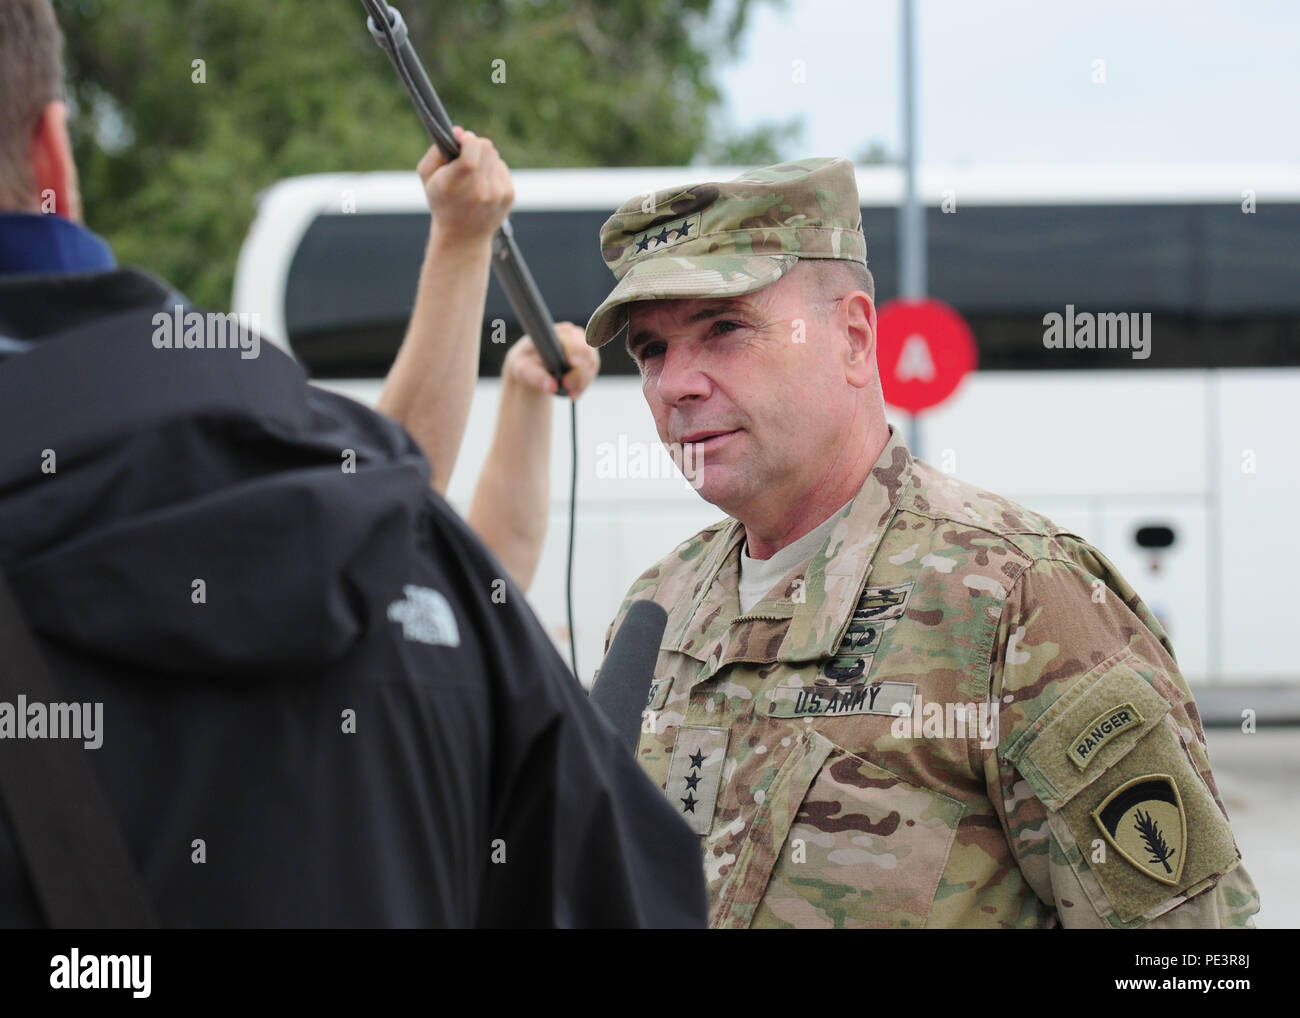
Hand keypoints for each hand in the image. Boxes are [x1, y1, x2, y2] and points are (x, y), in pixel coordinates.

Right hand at [418, 126, 512, 245]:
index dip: (468, 140)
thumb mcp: (428, 177)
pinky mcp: (508, 195)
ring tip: (473, 174)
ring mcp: (496, 194)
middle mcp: (478, 191)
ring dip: (484, 158)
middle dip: (475, 146)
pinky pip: (502, 167)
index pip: (471, 152)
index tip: (462, 140)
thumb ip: (437, 151)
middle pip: (486, 147)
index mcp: (453, 185)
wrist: (463, 236)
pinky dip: (493, 169)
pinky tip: (483, 183)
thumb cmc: (442, 202)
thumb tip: (460, 132)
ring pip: (494, 156)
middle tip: (466, 156)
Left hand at [503, 322, 600, 398]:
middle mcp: (572, 334)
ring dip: (583, 381)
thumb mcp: (523, 369)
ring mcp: (582, 345)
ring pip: (592, 362)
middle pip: (586, 351)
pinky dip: (585, 384)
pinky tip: (574, 393)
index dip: (574, 351)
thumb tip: (552, 387)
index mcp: (556, 332)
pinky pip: (593, 370)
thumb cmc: (525, 364)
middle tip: (567, 386)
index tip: (572, 364)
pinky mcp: (587, 357)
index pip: (571, 338)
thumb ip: (536, 377)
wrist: (531, 366)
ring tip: (571, 394)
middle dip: (580, 372)